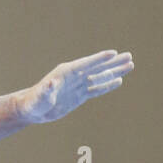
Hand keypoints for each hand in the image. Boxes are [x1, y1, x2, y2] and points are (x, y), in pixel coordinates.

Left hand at [18, 49, 133, 124]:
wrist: (31, 110)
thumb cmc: (33, 102)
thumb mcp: (40, 96)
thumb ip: (46, 89)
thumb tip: (51, 83)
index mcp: (66, 72)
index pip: (86, 64)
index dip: (99, 59)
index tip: (114, 53)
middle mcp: (74, 76)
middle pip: (97, 67)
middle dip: (113, 63)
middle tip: (129, 56)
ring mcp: (77, 85)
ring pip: (100, 77)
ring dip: (114, 72)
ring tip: (130, 65)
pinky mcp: (79, 96)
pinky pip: (96, 89)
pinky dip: (107, 85)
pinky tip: (118, 81)